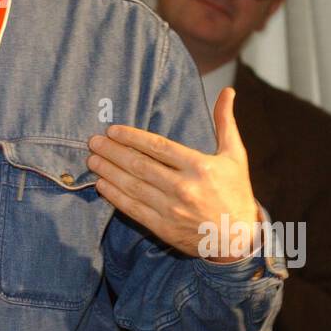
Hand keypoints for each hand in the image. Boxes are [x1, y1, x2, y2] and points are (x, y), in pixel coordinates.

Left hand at [86, 87, 258, 259]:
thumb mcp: (235, 155)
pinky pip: (133, 209)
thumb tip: (228, 90)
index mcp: (200, 167)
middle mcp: (184, 188)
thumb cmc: (235, 192)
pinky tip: (101, 184)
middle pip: (139, 165)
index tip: (112, 130)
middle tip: (93, 141)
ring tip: (92, 159)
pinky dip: (114, 196)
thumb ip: (225, 122)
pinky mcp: (163, 228)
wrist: (238, 239)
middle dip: (112, 152)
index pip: (157, 147)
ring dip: (108, 171)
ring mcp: (172, 210)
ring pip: (132, 186)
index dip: (131, 137)